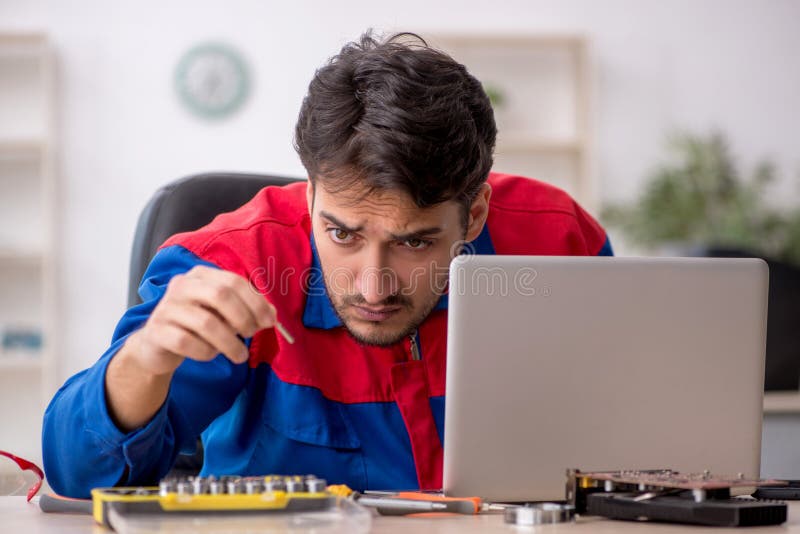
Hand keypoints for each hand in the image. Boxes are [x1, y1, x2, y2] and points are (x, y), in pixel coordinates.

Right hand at [129, 265, 276, 375]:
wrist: (157, 346)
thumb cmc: (196, 326)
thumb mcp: (222, 314)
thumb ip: (246, 310)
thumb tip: (272, 315)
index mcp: (201, 275)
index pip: (234, 281)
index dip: (256, 301)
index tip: (270, 321)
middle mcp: (181, 286)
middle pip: (220, 295)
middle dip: (243, 318)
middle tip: (252, 335)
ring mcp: (166, 308)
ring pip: (206, 323)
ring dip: (230, 343)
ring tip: (239, 355)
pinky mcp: (156, 331)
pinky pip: (187, 343)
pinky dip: (205, 352)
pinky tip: (210, 354)